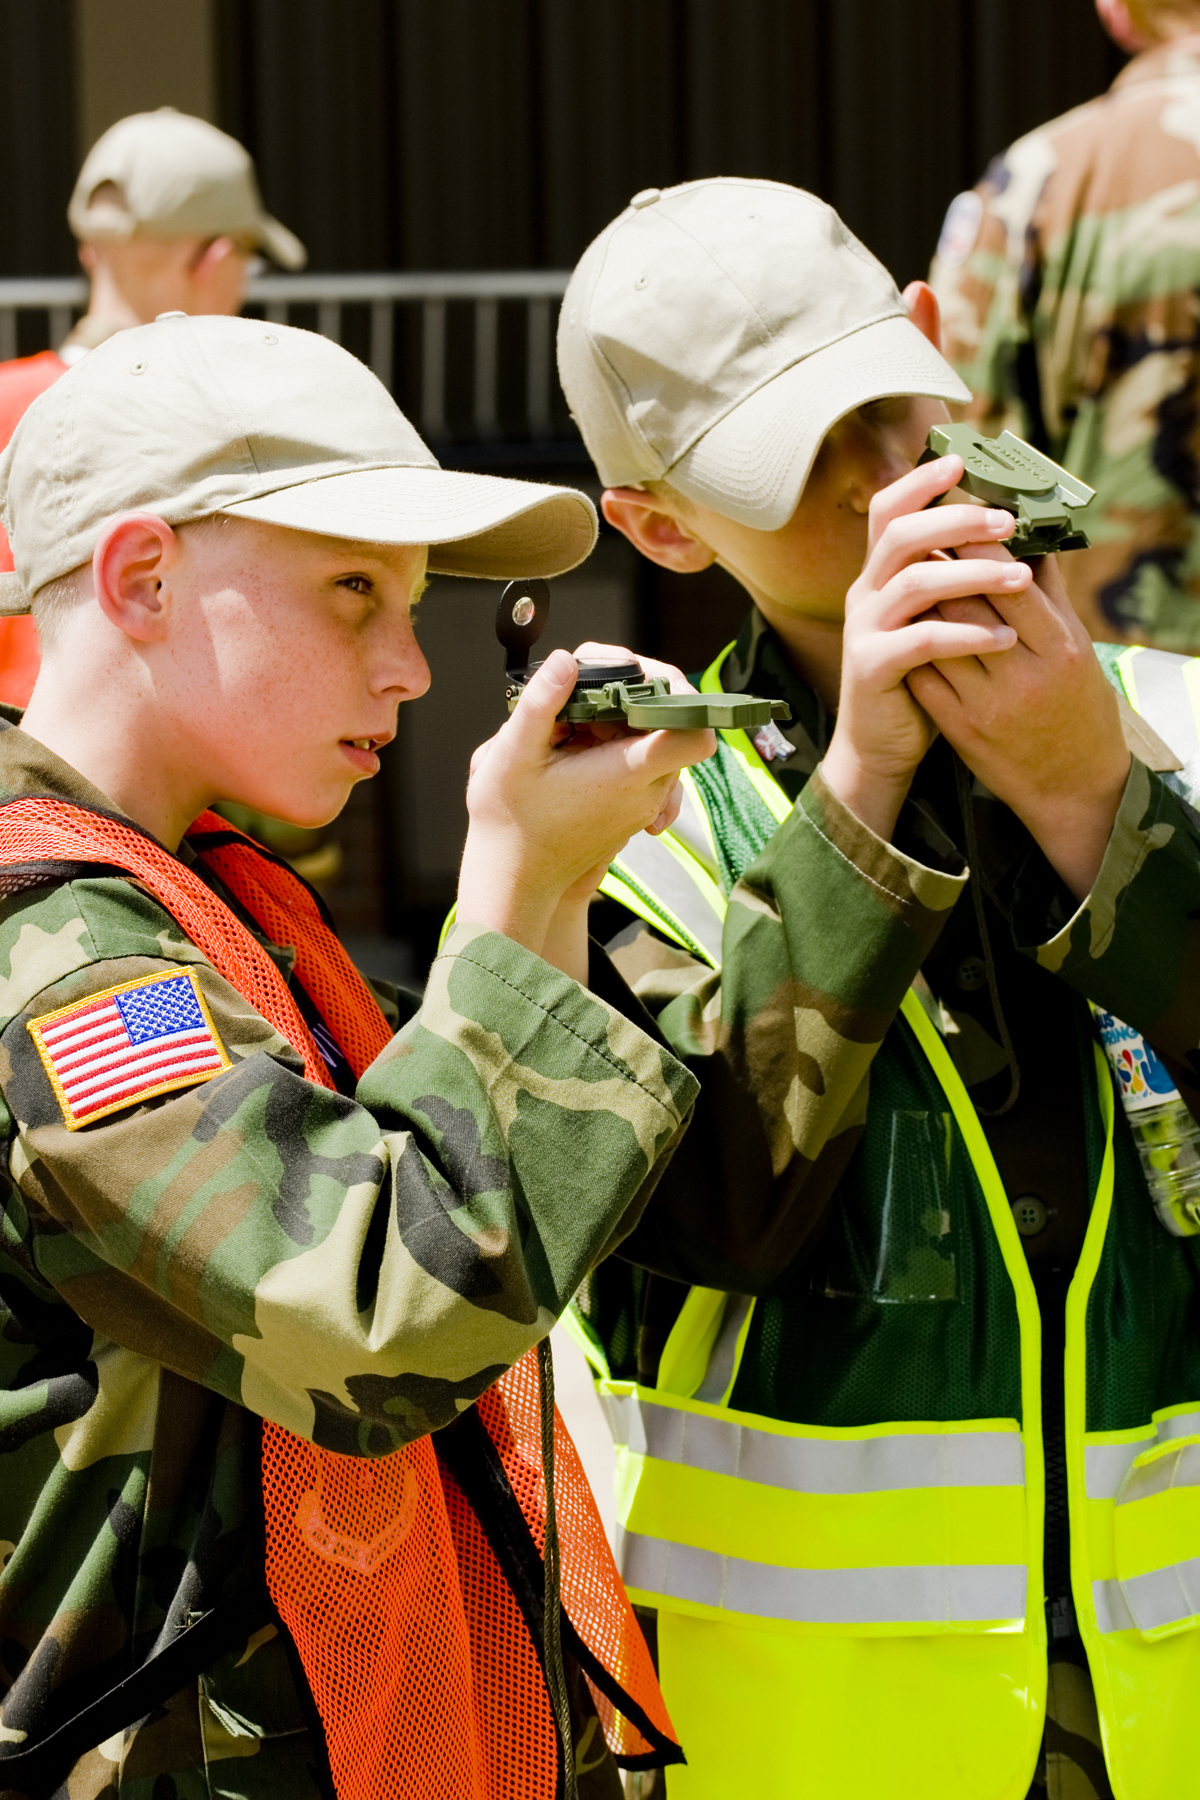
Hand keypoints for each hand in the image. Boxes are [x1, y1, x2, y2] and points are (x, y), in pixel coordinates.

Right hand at [457, 647, 713, 962]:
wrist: (515, 880)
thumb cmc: (510, 823)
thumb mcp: (512, 755)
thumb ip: (541, 704)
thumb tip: (566, 660)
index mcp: (626, 773)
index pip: (694, 731)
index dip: (679, 697)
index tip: (637, 681)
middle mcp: (648, 791)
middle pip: (678, 727)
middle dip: (640, 698)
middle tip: (588, 695)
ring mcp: (645, 804)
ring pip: (662, 743)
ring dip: (627, 722)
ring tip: (577, 726)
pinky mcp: (636, 810)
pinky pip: (646, 763)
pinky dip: (622, 745)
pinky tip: (581, 748)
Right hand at [821, 454, 1022, 840]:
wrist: (878, 748)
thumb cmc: (918, 682)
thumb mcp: (938, 622)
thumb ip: (956, 582)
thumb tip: (1014, 539)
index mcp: (879, 577)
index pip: (888, 512)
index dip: (920, 483)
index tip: (962, 460)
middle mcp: (865, 594)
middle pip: (901, 536)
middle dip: (957, 521)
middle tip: (1009, 521)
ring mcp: (864, 630)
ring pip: (915, 583)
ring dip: (973, 575)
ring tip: (1022, 581)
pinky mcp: (871, 668)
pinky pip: (922, 641)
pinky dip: (967, 636)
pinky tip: (1004, 639)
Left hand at [907, 546, 1128, 898]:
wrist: (1071, 783)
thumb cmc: (1078, 704)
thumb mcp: (1076, 645)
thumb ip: (1048, 592)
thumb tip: (1024, 536)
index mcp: (1057, 648)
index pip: (1008, 583)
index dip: (976, 547)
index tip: (958, 518)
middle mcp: (1022, 676)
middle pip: (964, 605)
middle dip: (939, 567)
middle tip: (921, 538)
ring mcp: (987, 706)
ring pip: (936, 638)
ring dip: (918, 603)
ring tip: (909, 576)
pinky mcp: (959, 729)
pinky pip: (923, 676)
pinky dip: (913, 644)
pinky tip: (907, 626)